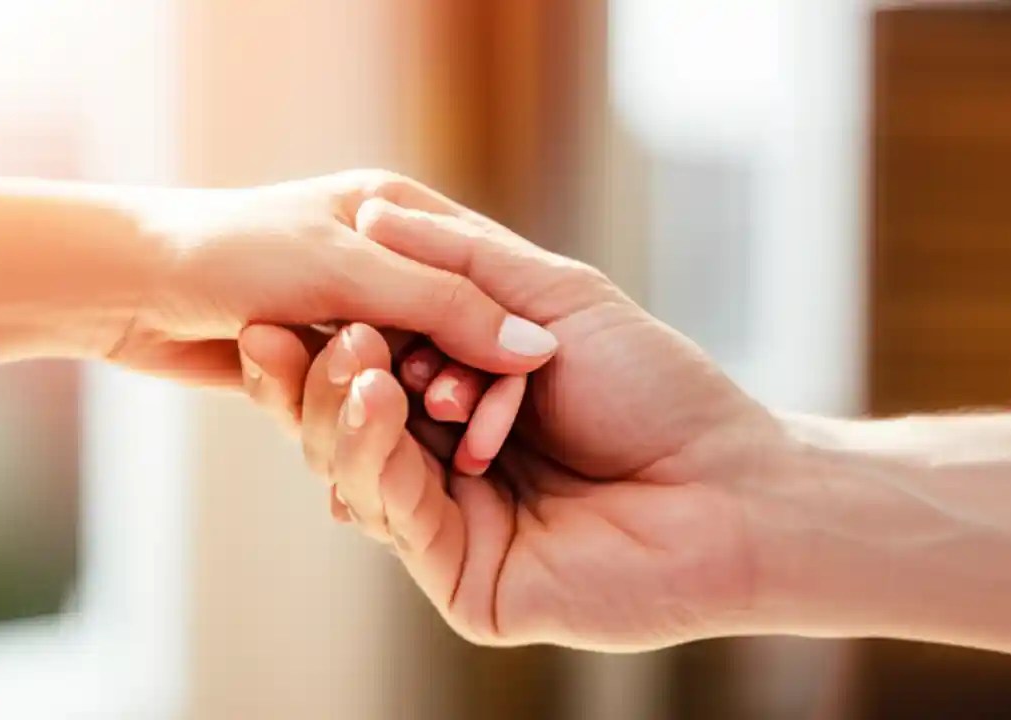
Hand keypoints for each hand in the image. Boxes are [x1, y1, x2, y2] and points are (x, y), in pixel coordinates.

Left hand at [107, 170, 557, 388]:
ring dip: (377, 401)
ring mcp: (344, 311)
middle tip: (432, 418)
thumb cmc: (235, 253)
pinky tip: (334, 433)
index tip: (509, 394)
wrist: (126, 284)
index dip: (494, 338)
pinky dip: (338, 414)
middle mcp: (381, 263)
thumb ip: (447, 308)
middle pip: (444, 336)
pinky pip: (347, 397)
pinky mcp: (309, 358)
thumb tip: (536, 350)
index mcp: (401, 216)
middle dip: (434, 381)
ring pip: (395, 375)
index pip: (480, 281)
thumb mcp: (352, 272)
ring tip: (356, 411)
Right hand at [245, 191, 792, 651]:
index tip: (282, 296)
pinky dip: (376, 459)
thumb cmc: (656, 390)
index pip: (369, 371)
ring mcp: (454, 527)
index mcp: (465, 405)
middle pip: (346, 426)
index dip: (326, 336)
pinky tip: (373, 403)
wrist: (730, 485)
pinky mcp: (465, 581)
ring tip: (351, 356)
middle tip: (281, 328)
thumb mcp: (553, 302)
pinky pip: (397, 519)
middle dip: (314, 377)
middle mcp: (449, 467)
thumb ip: (460, 264)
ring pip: (357, 472)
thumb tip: (368, 215)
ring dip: (340, 410)